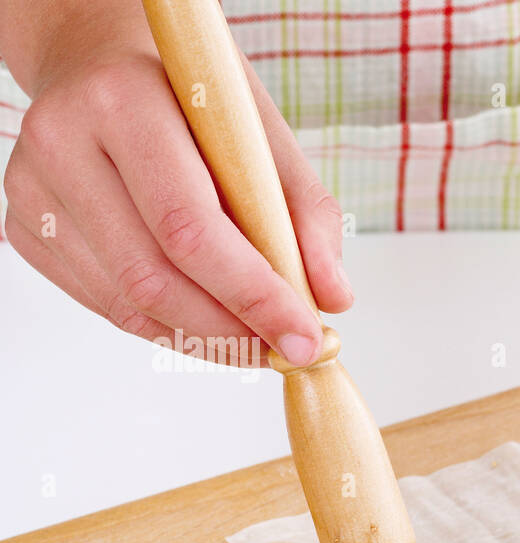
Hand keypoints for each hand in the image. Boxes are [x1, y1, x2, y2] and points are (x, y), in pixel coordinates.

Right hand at [0, 2, 351, 365]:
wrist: (106, 62)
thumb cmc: (192, 100)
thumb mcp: (264, 135)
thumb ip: (307, 215)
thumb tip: (332, 298)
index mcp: (124, 103)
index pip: (189, 226)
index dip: (253, 295)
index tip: (304, 336)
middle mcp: (63, 142)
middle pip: (153, 278)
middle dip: (232, 330)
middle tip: (285, 346)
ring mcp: (33, 188)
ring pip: (127, 303)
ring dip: (204, 337)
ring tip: (256, 337)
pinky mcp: (24, 227)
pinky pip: (106, 305)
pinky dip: (168, 326)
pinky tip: (207, 317)